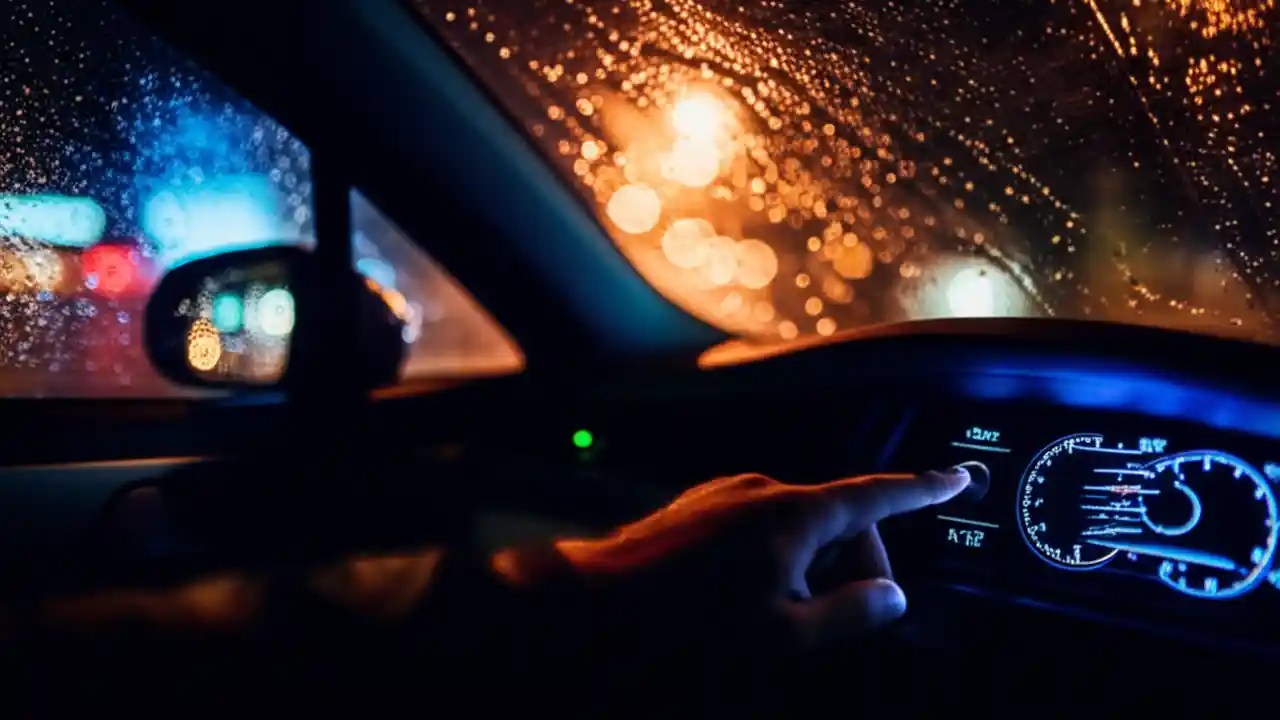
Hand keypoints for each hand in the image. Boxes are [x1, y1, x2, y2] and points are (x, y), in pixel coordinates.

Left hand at [552, 468, 969, 651]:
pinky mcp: (701, 506)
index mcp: (795, 513)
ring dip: (808, 564)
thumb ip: (850, 612)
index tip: (957, 477)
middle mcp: (764, 489)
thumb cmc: (688, 627)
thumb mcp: (783, 636)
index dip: (923, 490)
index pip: (878, 494)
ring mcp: (728, 493)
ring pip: (797, 524)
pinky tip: (741, 597)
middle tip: (834, 616)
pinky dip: (772, 556)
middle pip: (840, 518)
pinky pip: (759, 524)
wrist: (595, 601)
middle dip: (854, 562)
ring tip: (773, 615)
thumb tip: (892, 594)